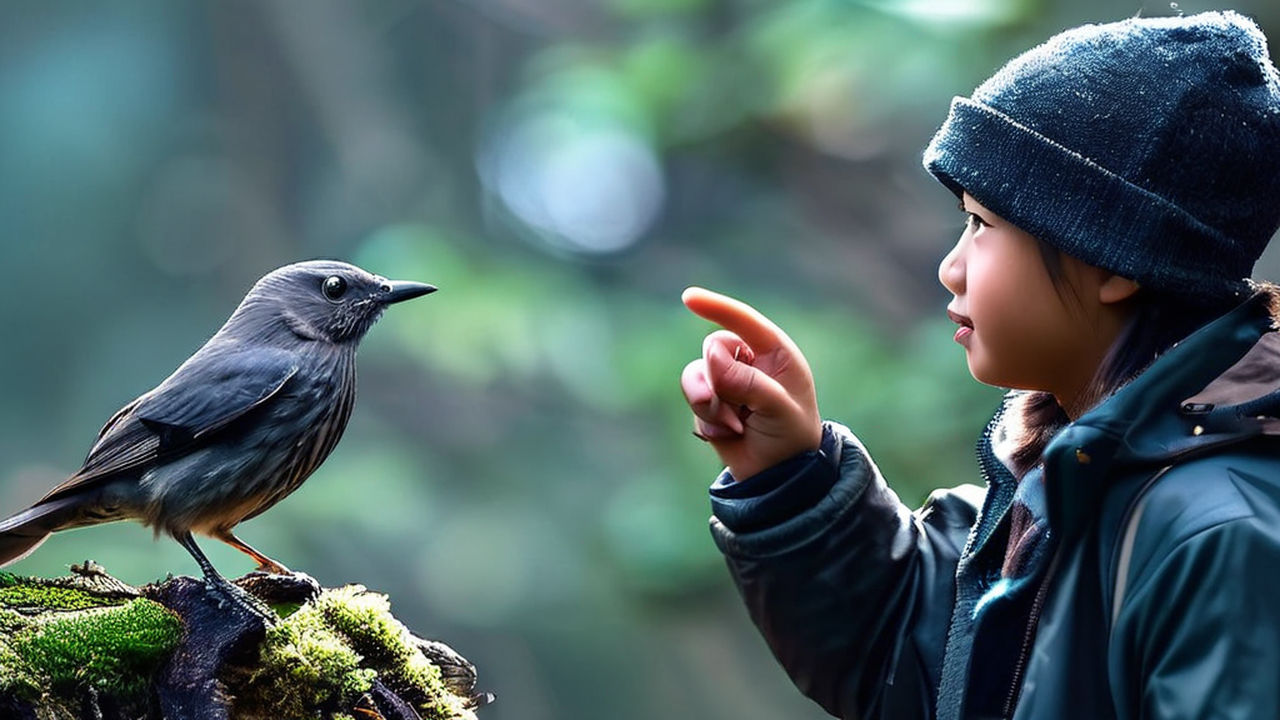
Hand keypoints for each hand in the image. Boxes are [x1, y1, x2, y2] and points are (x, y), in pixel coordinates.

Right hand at [680, 287, 821, 480]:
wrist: (778, 478)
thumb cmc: (791, 438)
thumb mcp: (778, 409)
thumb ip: (746, 381)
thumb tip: (710, 357)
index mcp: (775, 354)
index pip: (743, 321)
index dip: (716, 308)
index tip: (689, 298)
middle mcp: (749, 362)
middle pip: (711, 350)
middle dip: (716, 382)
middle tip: (737, 414)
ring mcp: (728, 383)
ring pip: (695, 376)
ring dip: (709, 406)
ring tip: (732, 427)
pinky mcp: (712, 404)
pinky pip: (693, 403)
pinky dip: (708, 423)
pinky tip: (729, 436)